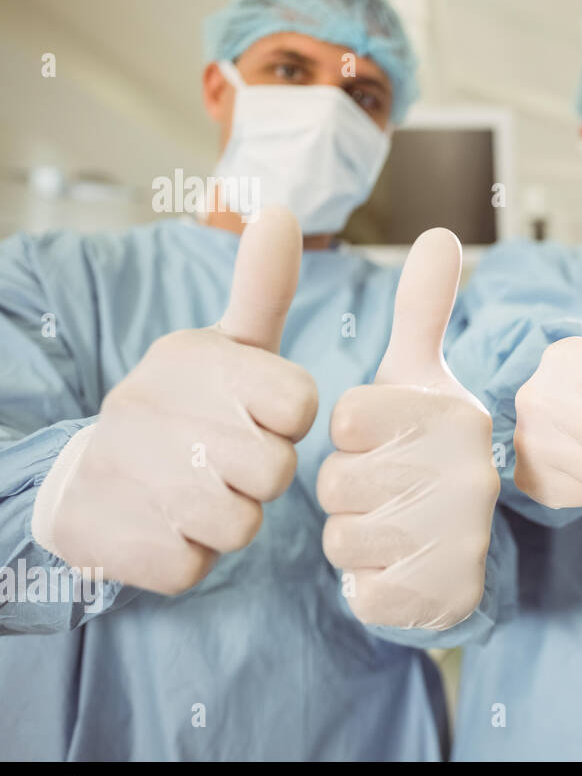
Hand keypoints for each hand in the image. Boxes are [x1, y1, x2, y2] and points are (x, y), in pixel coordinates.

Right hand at [33, 207, 318, 593]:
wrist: (88, 478)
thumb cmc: (186, 410)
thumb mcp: (227, 346)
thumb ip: (263, 288)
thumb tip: (283, 210)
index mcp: (193, 359)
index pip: (299, 405)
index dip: (286, 422)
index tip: (257, 417)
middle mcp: (152, 406)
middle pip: (275, 470)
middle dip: (260, 476)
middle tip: (223, 462)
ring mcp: (128, 474)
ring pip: (240, 524)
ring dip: (228, 519)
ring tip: (195, 493)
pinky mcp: (114, 540)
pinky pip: (195, 565)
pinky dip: (189, 555)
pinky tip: (164, 526)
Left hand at [317, 228, 499, 629]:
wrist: (459, 547)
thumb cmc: (420, 451)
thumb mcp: (418, 380)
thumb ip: (422, 310)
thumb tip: (444, 232)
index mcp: (458, 416)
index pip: (347, 420)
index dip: (346, 435)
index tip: (374, 439)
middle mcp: (470, 475)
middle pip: (337, 482)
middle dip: (343, 490)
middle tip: (379, 489)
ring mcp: (462, 538)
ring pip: (344, 538)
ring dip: (351, 536)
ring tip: (386, 526)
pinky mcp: (445, 594)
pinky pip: (362, 589)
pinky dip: (367, 583)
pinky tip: (395, 566)